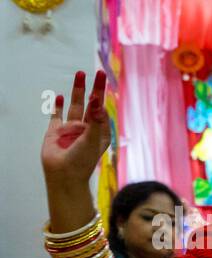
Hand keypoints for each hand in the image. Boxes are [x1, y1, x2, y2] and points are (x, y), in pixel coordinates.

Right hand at [42, 70, 109, 188]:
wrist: (63, 175)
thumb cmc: (82, 161)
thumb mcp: (92, 140)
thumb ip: (95, 121)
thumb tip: (98, 101)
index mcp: (99, 132)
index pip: (102, 110)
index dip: (102, 96)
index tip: (101, 83)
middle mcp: (86, 129)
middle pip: (90, 104)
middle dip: (94, 89)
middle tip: (97, 73)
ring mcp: (71, 129)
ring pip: (74, 106)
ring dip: (77, 91)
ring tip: (79, 74)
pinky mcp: (55, 131)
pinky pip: (57, 116)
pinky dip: (58, 106)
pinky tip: (60, 97)